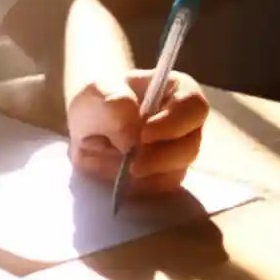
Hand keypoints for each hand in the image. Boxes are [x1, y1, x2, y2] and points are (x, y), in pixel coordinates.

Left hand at [66, 70, 208, 194]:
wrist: (85, 124)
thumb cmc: (98, 99)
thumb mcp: (98, 92)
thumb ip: (115, 106)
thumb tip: (132, 139)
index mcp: (178, 92)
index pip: (193, 107)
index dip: (173, 123)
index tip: (144, 134)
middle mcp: (185, 126)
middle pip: (189, 148)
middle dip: (158, 159)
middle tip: (129, 165)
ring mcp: (176, 154)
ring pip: (173, 173)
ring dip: (136, 172)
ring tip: (98, 155)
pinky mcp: (162, 177)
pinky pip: (154, 188)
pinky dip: (127, 183)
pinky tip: (101, 165)